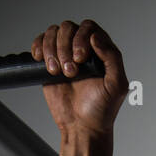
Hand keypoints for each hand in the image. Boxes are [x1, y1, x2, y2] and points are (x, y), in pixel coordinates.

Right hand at [31, 19, 127, 136]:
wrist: (82, 128)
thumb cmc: (101, 110)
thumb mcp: (117, 85)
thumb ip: (112, 58)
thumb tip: (96, 36)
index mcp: (101, 50)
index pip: (88, 27)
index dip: (81, 38)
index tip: (80, 59)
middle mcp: (82, 49)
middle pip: (68, 28)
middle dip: (65, 47)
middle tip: (70, 71)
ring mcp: (65, 55)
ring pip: (53, 33)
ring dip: (51, 49)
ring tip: (57, 72)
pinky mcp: (50, 63)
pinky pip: (40, 42)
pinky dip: (38, 46)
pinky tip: (40, 59)